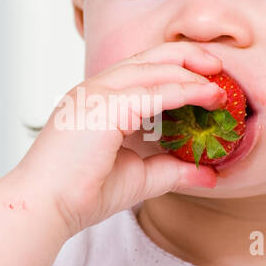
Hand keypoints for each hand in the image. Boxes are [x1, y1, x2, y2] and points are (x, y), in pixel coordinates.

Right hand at [13, 41, 228, 237]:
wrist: (46, 208)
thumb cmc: (80, 194)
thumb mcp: (139, 177)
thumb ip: (173, 170)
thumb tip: (210, 175)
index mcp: (98, 100)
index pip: (141, 70)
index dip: (176, 68)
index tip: (207, 78)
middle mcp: (96, 89)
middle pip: (149, 57)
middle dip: (188, 57)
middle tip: (220, 67)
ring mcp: (97, 93)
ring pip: (153, 68)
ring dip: (191, 71)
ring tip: (220, 81)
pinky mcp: (104, 106)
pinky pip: (153, 91)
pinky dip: (185, 90)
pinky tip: (208, 95)